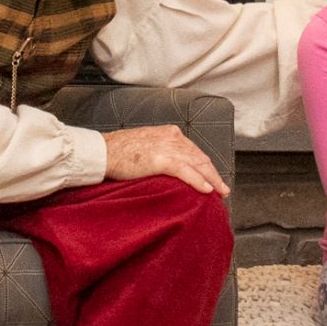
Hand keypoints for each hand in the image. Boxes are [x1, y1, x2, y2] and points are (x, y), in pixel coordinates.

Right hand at [102, 124, 229, 195]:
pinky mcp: (162, 159)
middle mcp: (173, 137)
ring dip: (212, 180)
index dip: (206, 166)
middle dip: (213, 174)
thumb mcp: (146, 146)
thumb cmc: (118, 152)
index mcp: (169, 133)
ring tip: (221, 192)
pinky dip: (199, 181)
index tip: (213, 177)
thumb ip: (161, 152)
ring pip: (198, 165)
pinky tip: (207, 190)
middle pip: (200, 157)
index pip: (194, 151)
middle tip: (223, 188)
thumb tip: (170, 169)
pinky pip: (186, 172)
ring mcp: (168, 147)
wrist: (103, 151)